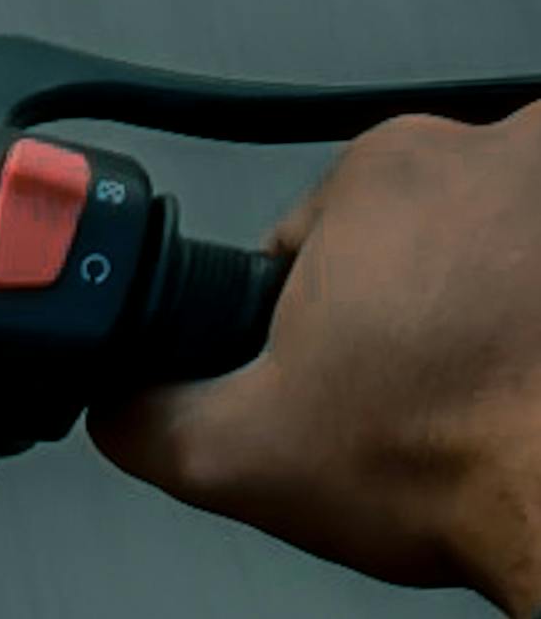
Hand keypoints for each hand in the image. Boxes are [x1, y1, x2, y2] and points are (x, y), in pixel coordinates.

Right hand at [89, 102, 540, 618]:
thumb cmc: (459, 466)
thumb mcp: (231, 460)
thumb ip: (141, 414)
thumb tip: (119, 400)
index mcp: (382, 171)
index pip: (306, 239)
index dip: (304, 321)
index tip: (337, 375)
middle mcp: (498, 151)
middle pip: (410, 233)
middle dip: (402, 305)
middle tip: (409, 391)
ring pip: (492, 247)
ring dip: (481, 302)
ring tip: (477, 386)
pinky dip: (531, 320)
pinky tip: (523, 376)